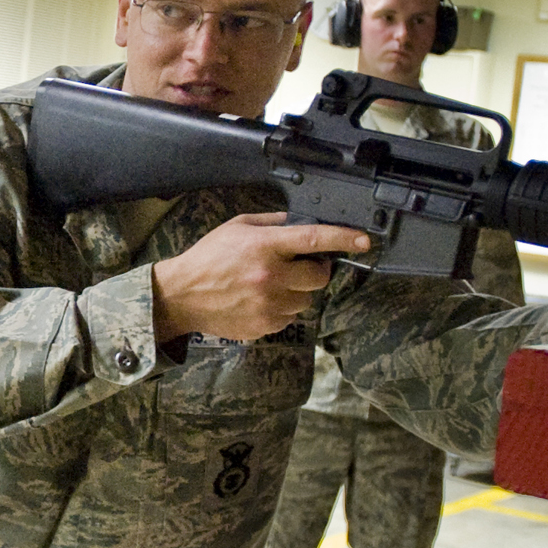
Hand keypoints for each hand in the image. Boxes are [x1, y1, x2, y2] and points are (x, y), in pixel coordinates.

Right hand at [150, 213, 369, 342]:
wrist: (182, 296)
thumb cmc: (209, 257)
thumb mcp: (238, 227)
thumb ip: (273, 223)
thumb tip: (303, 222)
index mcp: (265, 247)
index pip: (314, 240)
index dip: (343, 239)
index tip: (364, 241)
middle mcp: (271, 276)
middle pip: (319, 277)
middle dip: (314, 270)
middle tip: (297, 266)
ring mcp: (269, 305)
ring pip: (307, 299)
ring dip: (297, 291)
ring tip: (270, 284)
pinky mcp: (266, 326)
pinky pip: (290, 317)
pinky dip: (282, 308)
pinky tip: (260, 300)